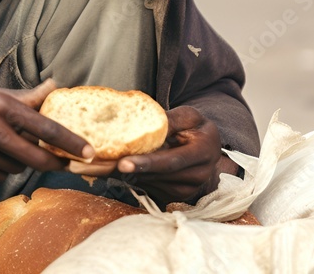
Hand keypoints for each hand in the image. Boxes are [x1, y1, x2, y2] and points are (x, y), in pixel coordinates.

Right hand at [0, 71, 92, 181]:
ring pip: (15, 167)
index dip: (70, 142)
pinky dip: (0, 168)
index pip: (45, 128)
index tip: (89, 152)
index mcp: (0, 106)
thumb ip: (23, 95)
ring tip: (11, 146)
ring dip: (21, 162)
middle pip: (35, 157)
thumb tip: (53, 86)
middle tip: (64, 162)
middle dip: (54, 163)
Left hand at [116, 105, 236, 204]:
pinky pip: (150, 188)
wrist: (209, 151)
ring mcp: (188, 189)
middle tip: (104, 166)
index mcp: (204, 151)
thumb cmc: (196, 129)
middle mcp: (199, 174)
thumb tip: (144, 123)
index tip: (123, 163)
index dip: (147, 163)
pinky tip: (121, 169)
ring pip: (151, 183)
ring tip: (106, 165)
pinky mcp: (177, 196)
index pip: (171, 161)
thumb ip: (170, 120)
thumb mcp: (189, 116)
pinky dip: (134, 178)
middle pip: (159, 175)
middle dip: (130, 170)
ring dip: (128, 175)